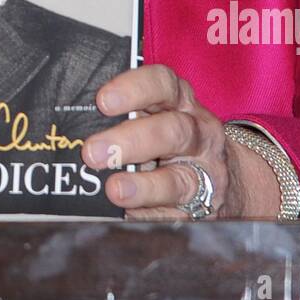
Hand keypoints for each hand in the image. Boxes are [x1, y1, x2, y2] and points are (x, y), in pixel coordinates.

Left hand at [81, 64, 274, 219]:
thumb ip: (125, 116)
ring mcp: (206, 172)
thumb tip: (71, 130)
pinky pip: (177, 214)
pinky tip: (127, 215)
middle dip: (130, 141)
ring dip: (142, 186)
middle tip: (92, 152)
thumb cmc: (171, 141)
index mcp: (180, 101)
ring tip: (114, 190)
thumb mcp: (158, 116)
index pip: (162, 84)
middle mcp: (198, 132)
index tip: (103, 101)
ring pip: (178, 179)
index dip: (133, 89)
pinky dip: (149, 215)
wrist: (228, 178)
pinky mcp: (204, 208)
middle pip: (172, 131)